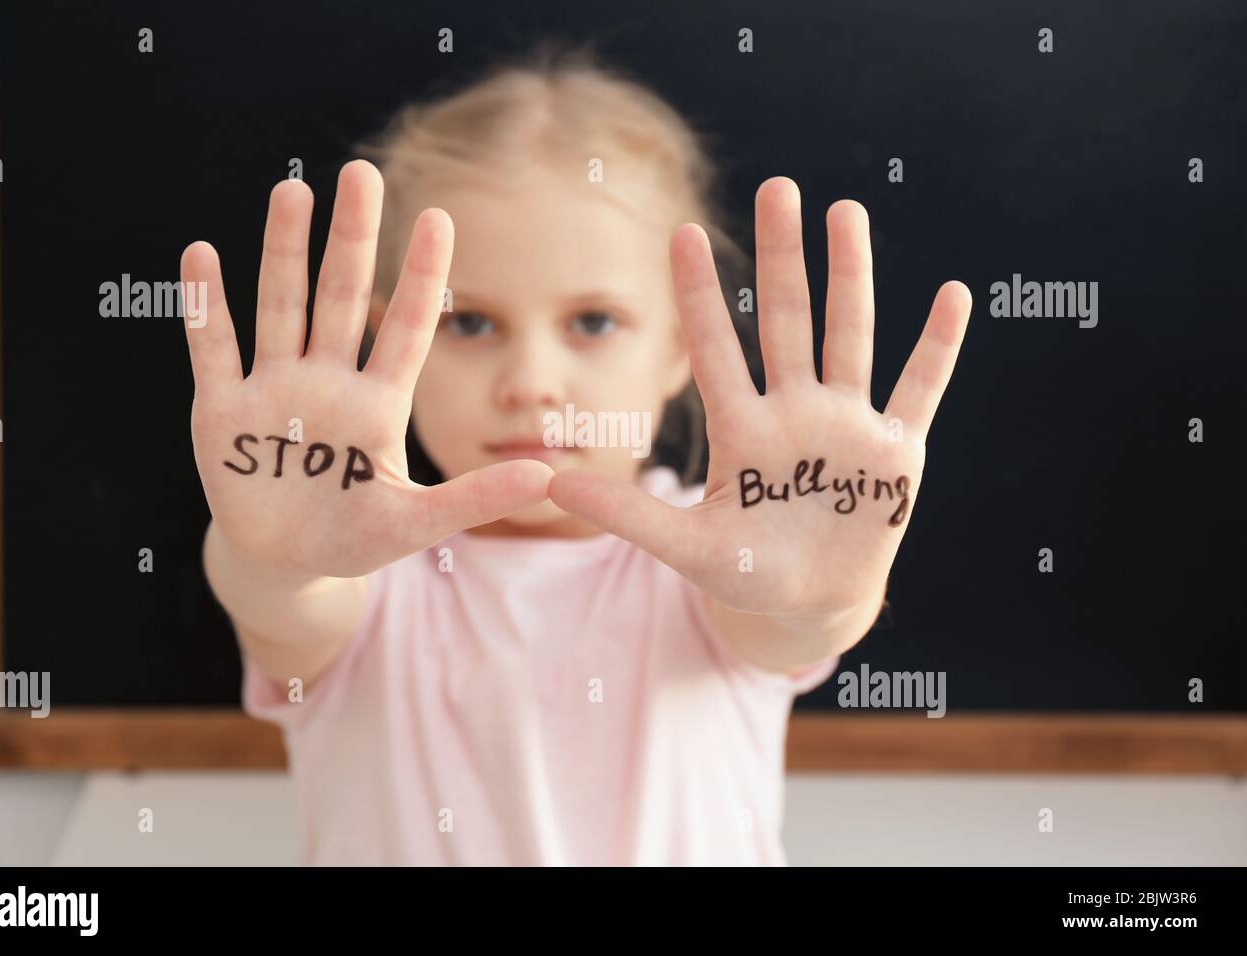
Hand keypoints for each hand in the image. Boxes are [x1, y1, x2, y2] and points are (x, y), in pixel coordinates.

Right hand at [181, 161, 551, 578]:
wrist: (285, 564)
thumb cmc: (356, 538)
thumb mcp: (417, 522)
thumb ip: (476, 498)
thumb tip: (549, 477)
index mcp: (377, 404)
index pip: (405, 327)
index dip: (421, 275)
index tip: (439, 217)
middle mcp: (328, 381)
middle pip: (341, 297)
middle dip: (352, 239)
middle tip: (360, 173)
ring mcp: (275, 389)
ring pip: (281, 307)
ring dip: (283, 251)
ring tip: (292, 190)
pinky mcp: (223, 411)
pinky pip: (213, 350)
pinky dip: (206, 307)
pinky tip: (201, 255)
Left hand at [549, 177, 970, 621]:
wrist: (807, 605)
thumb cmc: (745, 572)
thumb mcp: (685, 547)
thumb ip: (626, 513)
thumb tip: (548, 481)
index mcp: (742, 430)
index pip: (715, 349)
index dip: (697, 294)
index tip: (680, 231)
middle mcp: (794, 413)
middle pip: (787, 322)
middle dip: (783, 258)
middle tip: (779, 187)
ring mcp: (846, 427)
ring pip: (850, 337)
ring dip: (851, 278)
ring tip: (846, 212)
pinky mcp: (895, 455)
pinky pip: (920, 391)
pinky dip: (938, 348)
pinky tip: (955, 296)